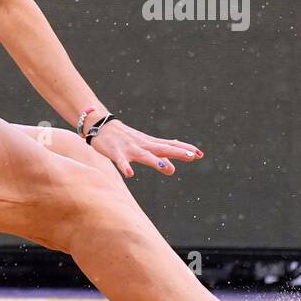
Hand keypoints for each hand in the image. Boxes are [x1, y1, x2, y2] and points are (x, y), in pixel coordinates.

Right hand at [86, 119, 202, 177]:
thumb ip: (158, 157)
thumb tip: (172, 168)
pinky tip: (130, 174)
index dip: (185, 149)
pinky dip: (125, 167)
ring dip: (156, 161)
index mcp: (150, 144)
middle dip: (177, 152)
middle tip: (192, 156)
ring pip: (145, 156)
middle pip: (163, 149)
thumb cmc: (124, 139)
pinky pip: (121, 161)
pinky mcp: (116, 153)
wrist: (101, 126)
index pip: (171, 146)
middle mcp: (143, 145)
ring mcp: (130, 149)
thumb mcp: (143, 147)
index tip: (200, 153)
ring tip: (167, 169)